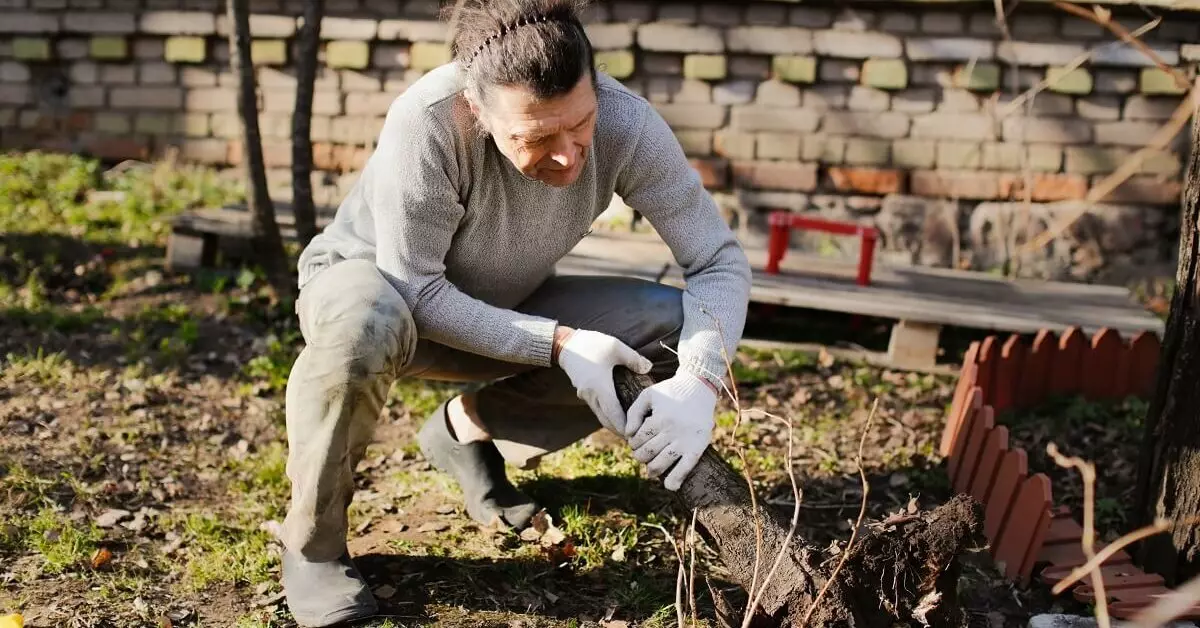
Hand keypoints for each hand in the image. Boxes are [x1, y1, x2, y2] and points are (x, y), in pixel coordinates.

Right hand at [556, 328, 652, 434]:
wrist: (566, 343)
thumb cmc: (591, 344)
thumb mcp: (615, 347)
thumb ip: (633, 359)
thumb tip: (648, 368)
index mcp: (600, 387)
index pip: (614, 414)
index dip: (624, 426)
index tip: (634, 434)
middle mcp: (591, 395)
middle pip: (606, 420)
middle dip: (619, 430)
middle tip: (634, 436)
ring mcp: (585, 394)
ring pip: (600, 415)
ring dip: (612, 423)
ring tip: (627, 428)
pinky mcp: (583, 391)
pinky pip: (596, 408)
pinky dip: (606, 414)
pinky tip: (616, 413)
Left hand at [625, 372, 716, 490]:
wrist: (699, 388)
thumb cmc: (670, 391)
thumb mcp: (648, 395)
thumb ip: (634, 412)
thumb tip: (627, 434)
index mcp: (658, 419)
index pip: (638, 440)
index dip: (633, 443)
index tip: (636, 442)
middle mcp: (671, 430)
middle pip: (648, 453)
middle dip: (640, 456)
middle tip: (643, 454)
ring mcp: (685, 440)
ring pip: (662, 463)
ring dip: (652, 469)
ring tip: (651, 469)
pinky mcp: (698, 446)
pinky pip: (686, 467)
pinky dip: (676, 479)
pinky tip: (670, 486)